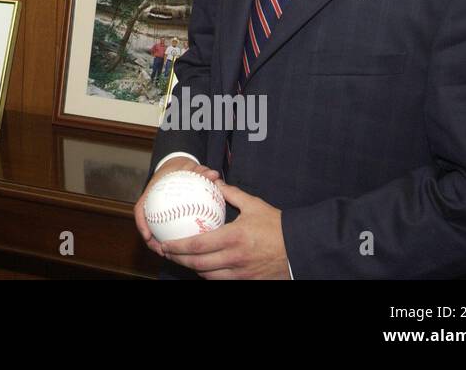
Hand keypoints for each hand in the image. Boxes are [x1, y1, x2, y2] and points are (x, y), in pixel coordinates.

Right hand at [134, 158, 221, 257]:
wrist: (176, 166)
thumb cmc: (180, 168)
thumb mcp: (189, 167)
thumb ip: (201, 171)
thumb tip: (214, 175)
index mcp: (151, 192)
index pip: (140, 208)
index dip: (141, 224)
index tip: (147, 236)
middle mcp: (151, 203)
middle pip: (145, 225)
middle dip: (150, 241)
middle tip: (162, 251)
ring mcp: (156, 210)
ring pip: (154, 229)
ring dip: (161, 243)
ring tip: (173, 255)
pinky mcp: (163, 216)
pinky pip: (166, 228)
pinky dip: (175, 237)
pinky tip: (189, 245)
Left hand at [159, 181, 289, 278]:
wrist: (301, 248)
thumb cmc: (277, 225)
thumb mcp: (254, 205)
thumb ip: (231, 194)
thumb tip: (214, 182)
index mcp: (233, 237)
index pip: (197, 245)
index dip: (177, 247)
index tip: (164, 243)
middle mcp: (234, 258)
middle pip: (197, 264)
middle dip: (177, 259)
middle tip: (165, 253)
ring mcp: (241, 273)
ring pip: (208, 275)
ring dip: (192, 268)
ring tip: (181, 259)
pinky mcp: (248, 282)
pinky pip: (222, 281)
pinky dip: (209, 275)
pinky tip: (203, 267)